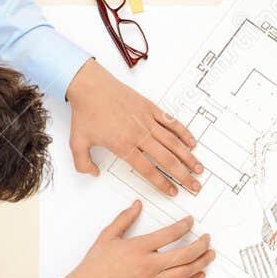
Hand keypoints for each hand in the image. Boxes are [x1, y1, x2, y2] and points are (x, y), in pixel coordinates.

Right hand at [61, 200, 214, 277]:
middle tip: (207, 239)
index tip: (190, 221)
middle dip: (200, 245)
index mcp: (139, 248)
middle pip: (184, 254)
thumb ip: (125, 219)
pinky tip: (199, 276)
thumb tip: (137, 205)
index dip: (184, 226)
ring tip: (210, 255)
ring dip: (201, 263)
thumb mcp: (108, 235)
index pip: (169, 234)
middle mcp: (148, 265)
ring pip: (184, 272)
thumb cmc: (96, 264)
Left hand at [66, 59, 202, 197]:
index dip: (162, 183)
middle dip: (183, 175)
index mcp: (124, 145)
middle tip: (195, 186)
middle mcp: (139, 134)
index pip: (148, 170)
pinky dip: (184, 133)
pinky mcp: (150, 108)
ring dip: (188, 157)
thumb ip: (83, 163)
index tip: (173, 192)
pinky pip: (171, 122)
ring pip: (173, 142)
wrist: (90, 85)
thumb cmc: (85, 112)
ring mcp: (147, 120)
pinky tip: (192, 142)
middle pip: (167, 159)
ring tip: (199, 168)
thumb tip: (93, 173)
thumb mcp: (77, 142)